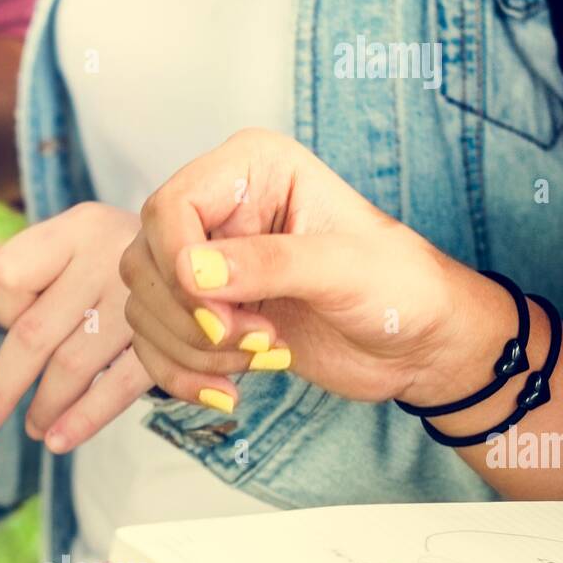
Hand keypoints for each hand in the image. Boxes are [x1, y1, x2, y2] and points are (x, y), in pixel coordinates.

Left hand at [0, 203, 155, 454]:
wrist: (211, 260)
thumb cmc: (126, 256)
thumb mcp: (79, 240)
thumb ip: (25, 254)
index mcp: (77, 229)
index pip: (10, 276)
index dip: (0, 311)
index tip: (9, 326)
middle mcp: (107, 258)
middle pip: (35, 333)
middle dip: (3, 386)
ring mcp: (141, 301)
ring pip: (73, 366)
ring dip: (46, 407)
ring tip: (34, 429)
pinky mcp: (169, 339)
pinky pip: (118, 387)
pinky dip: (86, 419)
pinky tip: (61, 440)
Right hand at [120, 128, 515, 412]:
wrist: (416, 347)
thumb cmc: (400, 289)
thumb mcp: (342, 270)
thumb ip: (268, 264)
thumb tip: (189, 271)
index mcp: (252, 170)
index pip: (170, 208)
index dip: (179, 267)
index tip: (221, 316)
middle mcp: (220, 210)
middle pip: (146, 262)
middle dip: (191, 319)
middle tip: (259, 339)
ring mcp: (209, 265)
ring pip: (146, 309)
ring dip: (193, 352)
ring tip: (263, 357)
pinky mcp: (207, 315)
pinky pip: (155, 347)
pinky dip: (183, 376)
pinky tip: (229, 392)